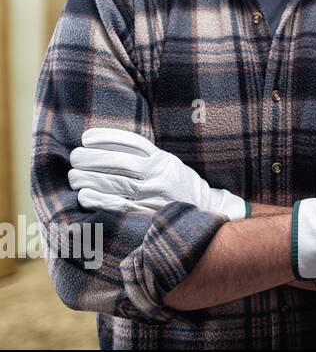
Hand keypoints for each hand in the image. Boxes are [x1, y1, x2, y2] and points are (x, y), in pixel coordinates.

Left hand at [69, 128, 247, 219]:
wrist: (204, 213)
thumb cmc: (177, 186)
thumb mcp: (168, 164)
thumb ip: (145, 155)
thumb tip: (106, 146)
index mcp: (163, 159)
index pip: (130, 142)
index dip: (104, 138)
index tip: (86, 138)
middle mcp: (158, 175)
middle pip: (116, 161)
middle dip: (89, 158)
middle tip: (75, 158)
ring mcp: (152, 195)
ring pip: (111, 182)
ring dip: (86, 178)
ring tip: (74, 176)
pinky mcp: (144, 214)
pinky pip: (114, 205)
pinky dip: (95, 199)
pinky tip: (83, 195)